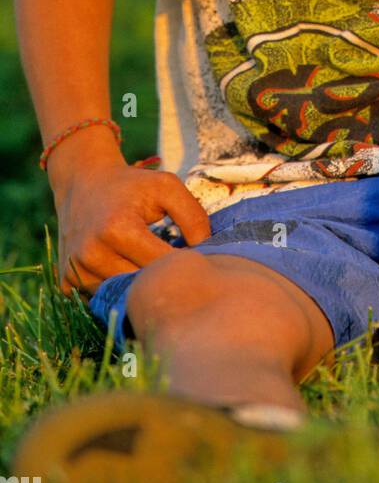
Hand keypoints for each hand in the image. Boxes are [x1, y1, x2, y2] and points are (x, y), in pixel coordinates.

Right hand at [54, 160, 210, 296]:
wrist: (83, 182)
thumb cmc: (131, 185)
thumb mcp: (167, 187)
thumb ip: (193, 216)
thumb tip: (207, 250)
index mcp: (118, 229)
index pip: (161, 265)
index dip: (180, 262)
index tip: (189, 255)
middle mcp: (92, 253)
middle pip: (141, 285)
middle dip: (160, 278)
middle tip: (170, 264)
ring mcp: (76, 270)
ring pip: (122, 297)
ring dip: (138, 286)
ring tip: (146, 264)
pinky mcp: (66, 281)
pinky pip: (101, 300)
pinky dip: (115, 291)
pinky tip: (124, 270)